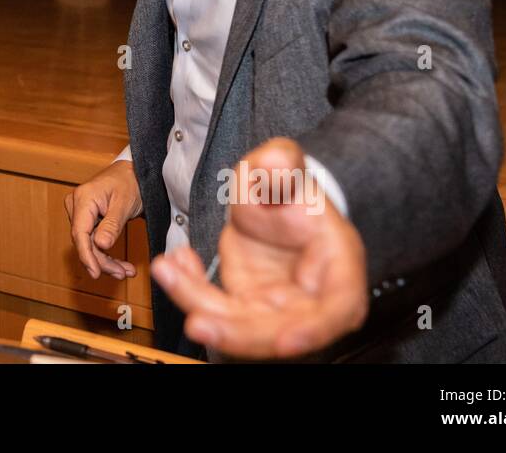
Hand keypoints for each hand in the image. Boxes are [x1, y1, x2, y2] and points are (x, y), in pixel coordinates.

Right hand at [66, 160, 142, 279]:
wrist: (134, 172)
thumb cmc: (130, 182)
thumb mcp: (125, 204)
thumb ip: (112, 225)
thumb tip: (100, 245)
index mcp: (83, 198)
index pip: (79, 233)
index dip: (87, 255)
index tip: (96, 273)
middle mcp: (76, 205)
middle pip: (84, 242)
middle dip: (102, 261)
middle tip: (122, 273)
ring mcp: (80, 212)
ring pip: (89, 244)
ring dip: (106, 260)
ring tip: (125, 271)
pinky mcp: (87, 219)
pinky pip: (92, 240)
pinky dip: (106, 253)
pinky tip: (119, 265)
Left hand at [151, 137, 368, 358]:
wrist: (270, 196)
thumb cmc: (289, 185)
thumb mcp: (286, 162)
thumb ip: (283, 161)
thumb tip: (276, 162)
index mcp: (338, 266)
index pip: (339, 308)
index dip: (315, 330)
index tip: (285, 343)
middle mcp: (311, 297)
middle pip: (279, 331)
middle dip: (237, 334)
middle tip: (197, 323)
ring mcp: (276, 306)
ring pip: (238, 325)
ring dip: (199, 306)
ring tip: (166, 271)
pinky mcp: (245, 305)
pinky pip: (214, 307)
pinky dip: (189, 290)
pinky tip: (172, 264)